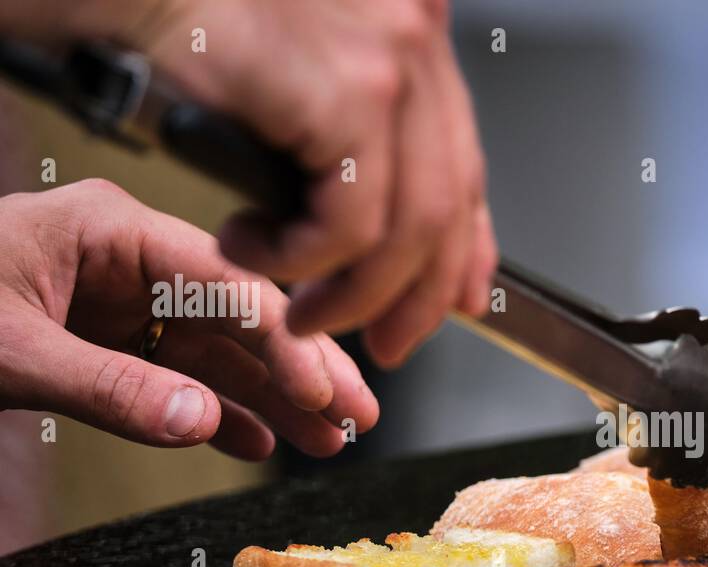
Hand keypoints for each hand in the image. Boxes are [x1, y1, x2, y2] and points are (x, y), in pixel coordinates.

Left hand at [0, 180, 378, 457]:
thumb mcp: (8, 355)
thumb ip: (108, 391)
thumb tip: (205, 424)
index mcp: (110, 230)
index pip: (224, 284)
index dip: (284, 341)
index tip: (325, 392)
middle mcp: (128, 262)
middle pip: (238, 317)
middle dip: (302, 369)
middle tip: (361, 415)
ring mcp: (122, 303)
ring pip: (218, 354)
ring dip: (274, 400)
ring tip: (328, 443)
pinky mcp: (109, 343)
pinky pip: (180, 378)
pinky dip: (217, 412)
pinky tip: (258, 442)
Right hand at [118, 0, 497, 367]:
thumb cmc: (192, 11)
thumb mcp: (298, 72)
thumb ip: (360, 135)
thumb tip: (402, 230)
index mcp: (413, 25)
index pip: (465, 165)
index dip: (464, 249)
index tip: (460, 300)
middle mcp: (415, 33)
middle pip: (448, 205)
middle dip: (418, 296)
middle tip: (385, 344)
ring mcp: (389, 61)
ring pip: (405, 230)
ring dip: (350, 296)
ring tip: (296, 312)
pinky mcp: (346, 92)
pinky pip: (348, 224)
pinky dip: (297, 260)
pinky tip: (248, 248)